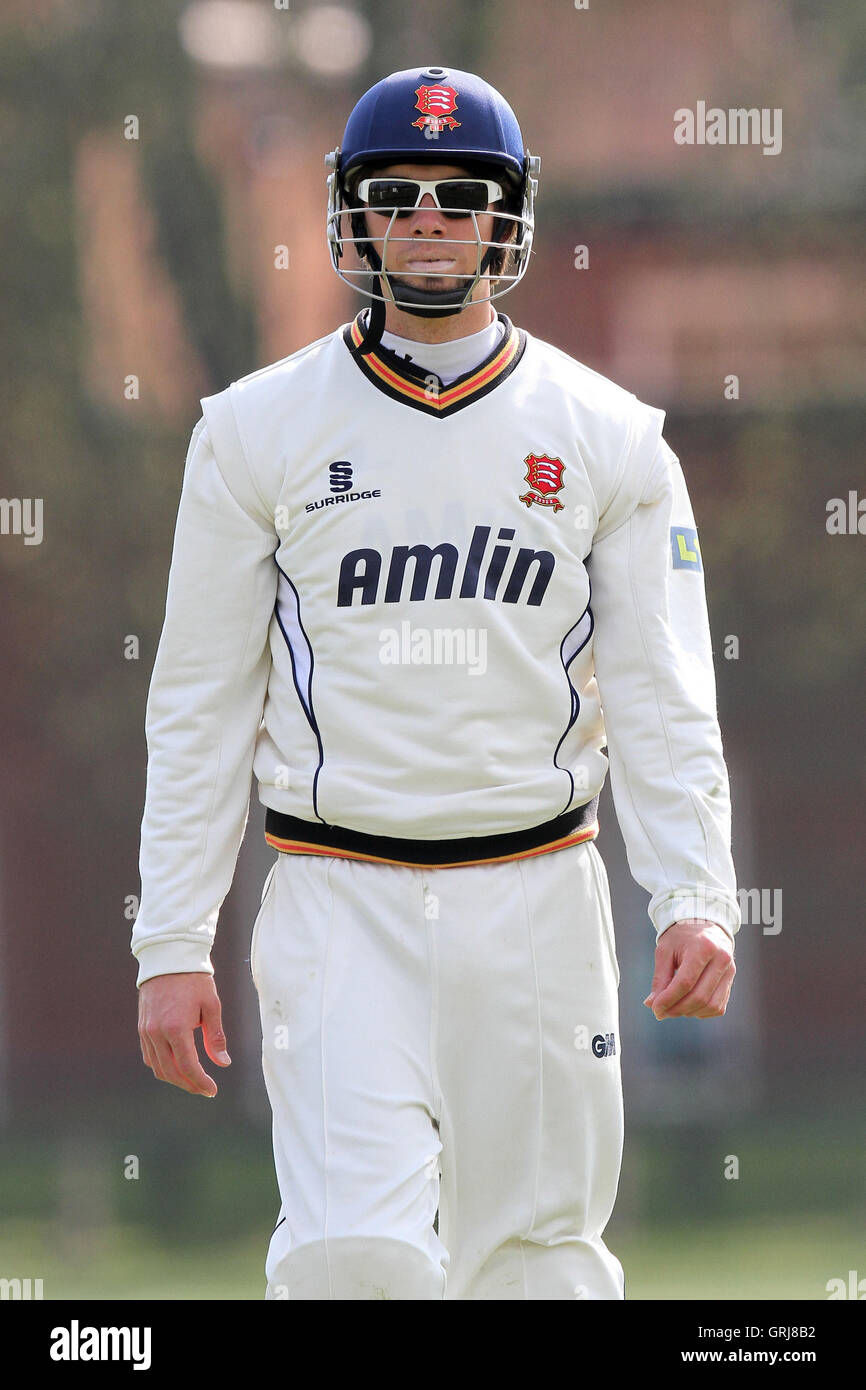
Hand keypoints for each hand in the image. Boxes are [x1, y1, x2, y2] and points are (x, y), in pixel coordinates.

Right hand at [138, 972, 230, 1096]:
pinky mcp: (142, 1027)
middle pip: (170, 1072)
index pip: (188, 1067)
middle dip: (188, 1084)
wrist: (169, 959)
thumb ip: (215, 1037)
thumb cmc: (194, 980)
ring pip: (157, 1067)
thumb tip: (223, 1063)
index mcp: (176, 1028)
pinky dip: (162, 1066)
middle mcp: (157, 1033)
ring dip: (175, 1078)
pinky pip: (149, 1056)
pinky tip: (175, 1065)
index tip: (212, 1090)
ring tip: (192, 1079)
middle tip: (204, 1088)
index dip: (201, 1082)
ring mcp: (146, 1031)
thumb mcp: (211, 1006)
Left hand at [644, 919, 734, 1020]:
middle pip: (699, 997)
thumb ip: (660, 978)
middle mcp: (721, 959)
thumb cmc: (681, 937)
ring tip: (673, 1008)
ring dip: (689, 1012)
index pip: (685, 983)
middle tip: (661, 1012)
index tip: (655, 1008)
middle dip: (677, 1009)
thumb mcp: (665, 951)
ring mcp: (730, 970)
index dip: (669, 999)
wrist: (703, 922)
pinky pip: (718, 1006)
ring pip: (711, 1005)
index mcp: (703, 948)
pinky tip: (688, 1006)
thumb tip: (651, 1005)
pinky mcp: (731, 979)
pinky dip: (701, 1012)